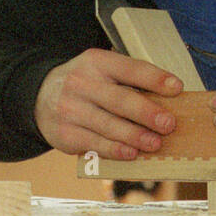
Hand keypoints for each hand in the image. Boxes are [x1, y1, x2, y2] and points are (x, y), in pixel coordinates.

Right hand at [36, 49, 181, 159]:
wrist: (39, 96)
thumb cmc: (85, 85)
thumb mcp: (101, 70)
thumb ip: (130, 81)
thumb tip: (169, 101)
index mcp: (96, 62)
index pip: (129, 68)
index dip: (154, 78)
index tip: (177, 88)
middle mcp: (81, 83)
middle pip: (119, 99)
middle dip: (147, 112)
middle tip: (169, 124)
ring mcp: (71, 108)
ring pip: (108, 125)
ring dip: (135, 136)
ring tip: (155, 143)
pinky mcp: (65, 133)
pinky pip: (94, 143)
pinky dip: (114, 150)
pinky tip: (130, 153)